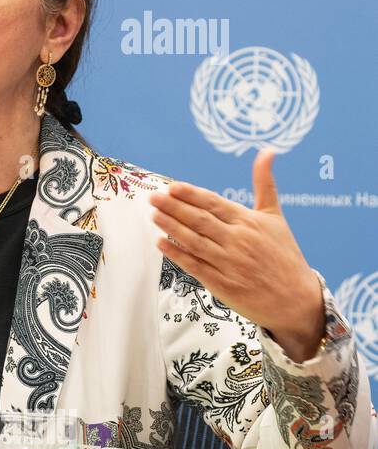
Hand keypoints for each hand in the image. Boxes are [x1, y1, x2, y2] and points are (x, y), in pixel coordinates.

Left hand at [148, 149, 324, 362]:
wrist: (296, 299)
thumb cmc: (283, 254)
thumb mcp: (275, 216)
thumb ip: (265, 183)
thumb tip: (268, 150)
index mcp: (250, 222)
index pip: (215, 204)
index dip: (191, 195)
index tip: (172, 186)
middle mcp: (238, 240)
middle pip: (200, 220)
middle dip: (174, 207)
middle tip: (152, 197)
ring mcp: (229, 263)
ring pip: (194, 241)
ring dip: (171, 227)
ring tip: (154, 214)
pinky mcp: (222, 284)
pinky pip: (194, 266)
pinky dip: (176, 254)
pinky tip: (160, 243)